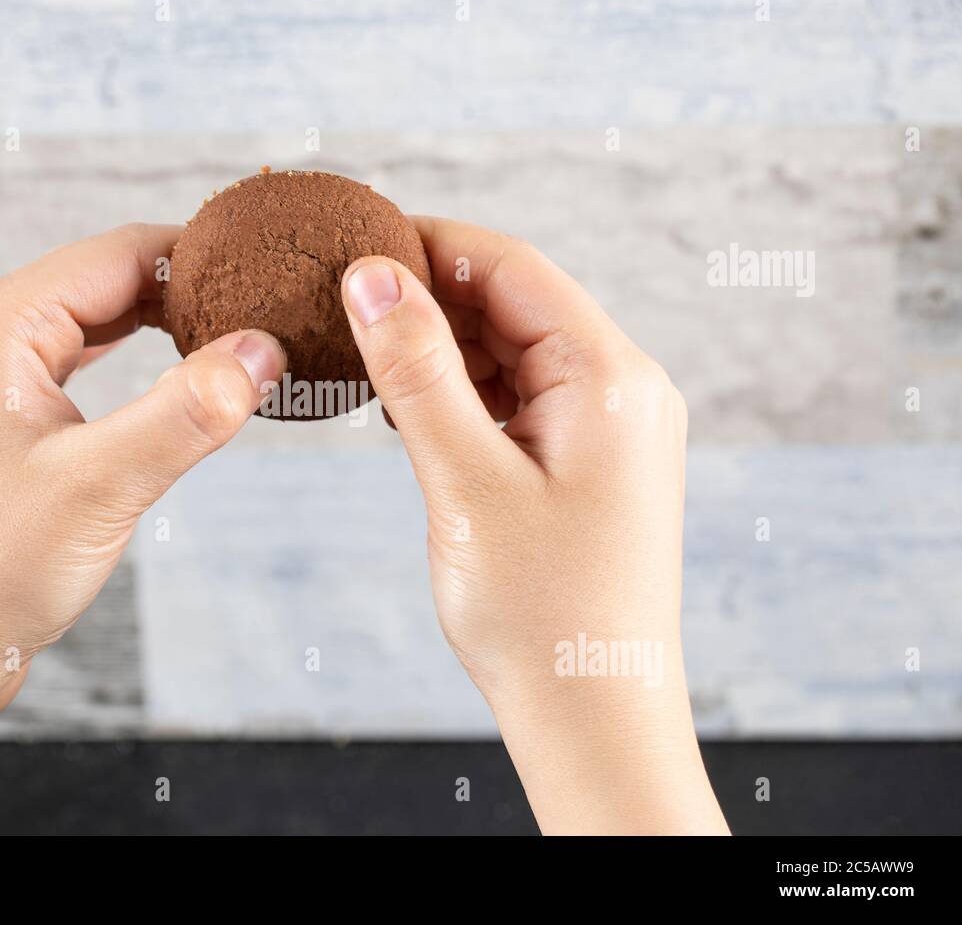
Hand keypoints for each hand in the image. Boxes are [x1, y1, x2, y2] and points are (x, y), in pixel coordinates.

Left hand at [0, 224, 284, 833]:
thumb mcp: (102, 485)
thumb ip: (186, 411)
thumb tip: (262, 351)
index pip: (119, 254)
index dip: (202, 259)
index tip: (273, 277)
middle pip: (107, 282)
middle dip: (187, 296)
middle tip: (267, 316)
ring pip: (94, 325)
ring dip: (162, 335)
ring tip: (234, 349)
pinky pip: (77, 368)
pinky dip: (132, 371)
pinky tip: (174, 390)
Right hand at [340, 217, 726, 833]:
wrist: (592, 716)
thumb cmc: (541, 612)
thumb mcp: (466, 480)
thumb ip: (418, 370)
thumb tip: (373, 277)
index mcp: (609, 380)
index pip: (512, 267)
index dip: (429, 246)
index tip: (351, 247)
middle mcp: (621, 391)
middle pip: (514, 304)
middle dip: (428, 300)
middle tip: (340, 307)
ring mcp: (607, 428)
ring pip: (511, 352)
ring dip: (440, 350)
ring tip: (364, 359)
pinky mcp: (586, 463)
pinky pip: (518, 399)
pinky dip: (462, 395)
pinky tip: (408, 408)